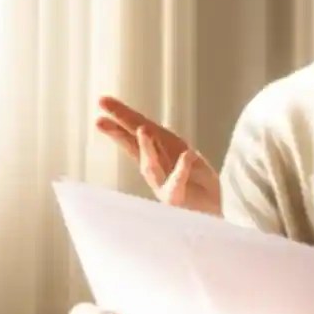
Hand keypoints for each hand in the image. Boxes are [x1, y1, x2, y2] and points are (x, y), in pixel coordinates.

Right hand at [95, 96, 221, 214]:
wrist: (213, 213)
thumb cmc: (196, 183)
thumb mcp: (180, 154)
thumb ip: (162, 144)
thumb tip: (141, 127)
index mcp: (156, 154)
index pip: (134, 131)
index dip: (120, 117)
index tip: (102, 101)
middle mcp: (154, 170)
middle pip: (133, 148)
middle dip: (118, 133)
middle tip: (100, 120)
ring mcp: (163, 185)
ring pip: (151, 166)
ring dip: (147, 149)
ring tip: (143, 130)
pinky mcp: (178, 199)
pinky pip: (178, 184)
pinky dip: (182, 170)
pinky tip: (188, 154)